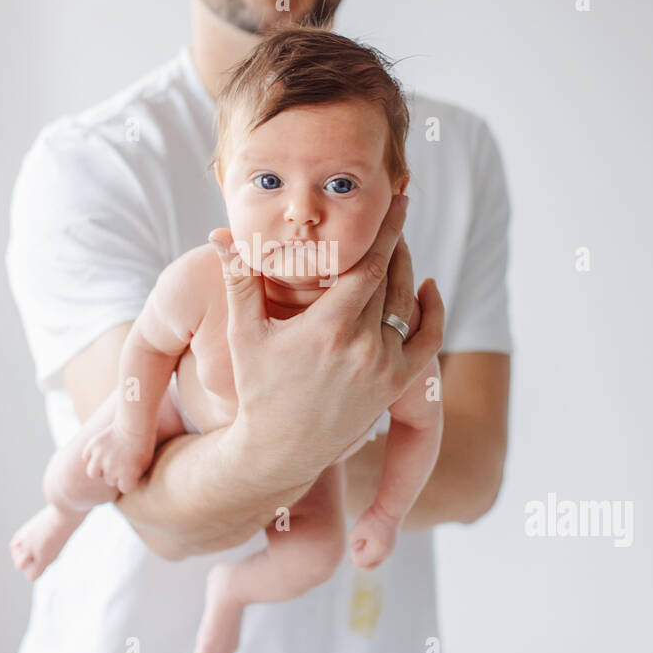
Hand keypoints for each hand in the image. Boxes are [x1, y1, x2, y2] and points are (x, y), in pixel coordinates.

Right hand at [81, 422, 152, 493]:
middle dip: (115, 473)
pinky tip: (99, 451)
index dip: (129, 480)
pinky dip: (90, 455)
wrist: (135, 425)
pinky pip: (86, 457)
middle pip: (110, 480)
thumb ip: (131, 478)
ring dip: (99, 469)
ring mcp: (100, 458)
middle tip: (122, 461)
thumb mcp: (143, 465)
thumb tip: (121, 485)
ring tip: (107, 461)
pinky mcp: (92, 447)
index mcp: (127, 477)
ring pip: (93, 473)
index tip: (133, 471)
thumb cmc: (143, 446)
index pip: (125, 488)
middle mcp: (112, 470)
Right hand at [208, 194, 444, 486]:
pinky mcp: (394, 386)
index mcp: (328, 328)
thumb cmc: (257, 389)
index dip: (385, 229)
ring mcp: (383, 367)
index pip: (367, 264)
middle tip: (397, 208)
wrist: (279, 452)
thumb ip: (239, 281)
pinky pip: (426, 341)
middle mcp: (363, 346)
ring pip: (406, 304)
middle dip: (394, 240)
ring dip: (407, 270)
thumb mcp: (244, 334)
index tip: (397, 199)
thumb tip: (220, 235)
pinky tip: (426, 287)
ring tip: (399, 241)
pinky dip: (432, 312)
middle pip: (391, 277)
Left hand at [349, 501, 399, 569]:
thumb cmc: (373, 517)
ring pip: (373, 560)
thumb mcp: (357, 529)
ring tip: (368, 535)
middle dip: (360, 556)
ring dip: (367, 551)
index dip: (354, 551)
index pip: (359, 562)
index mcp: (377, 552)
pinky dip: (372, 547)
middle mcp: (385, 555)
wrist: (390, 508)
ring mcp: (389, 551)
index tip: (358, 538)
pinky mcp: (390, 545)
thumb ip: (352, 542)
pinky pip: (378, 553)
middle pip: (367, 566)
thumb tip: (354, 548)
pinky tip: (372, 534)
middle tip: (361, 540)